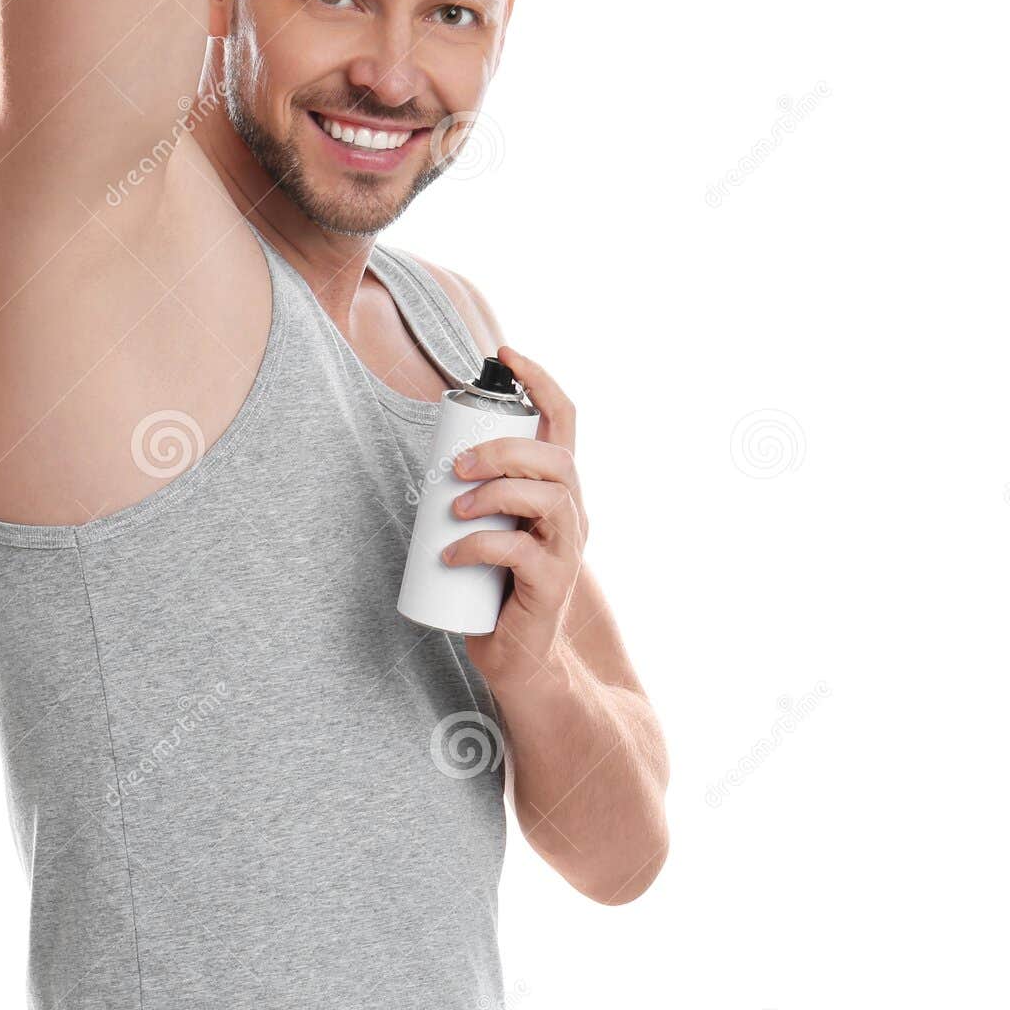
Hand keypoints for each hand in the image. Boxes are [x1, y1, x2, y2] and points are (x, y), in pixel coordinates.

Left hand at [442, 344, 587, 688]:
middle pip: (556, 458)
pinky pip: (519, 552)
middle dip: (503, 451)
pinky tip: (450, 554)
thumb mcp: (489, 522)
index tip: (505, 353)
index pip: (564, 419)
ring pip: (547, 498)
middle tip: (456, 466)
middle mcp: (572, 512)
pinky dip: (479, 546)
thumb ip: (478, 488)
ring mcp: (567, 549)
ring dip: (494, 494)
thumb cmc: (497, 582)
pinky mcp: (552, 584)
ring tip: (454, 508)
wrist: (519, 656)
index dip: (541, 379)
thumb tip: (436, 447)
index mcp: (557, 487)